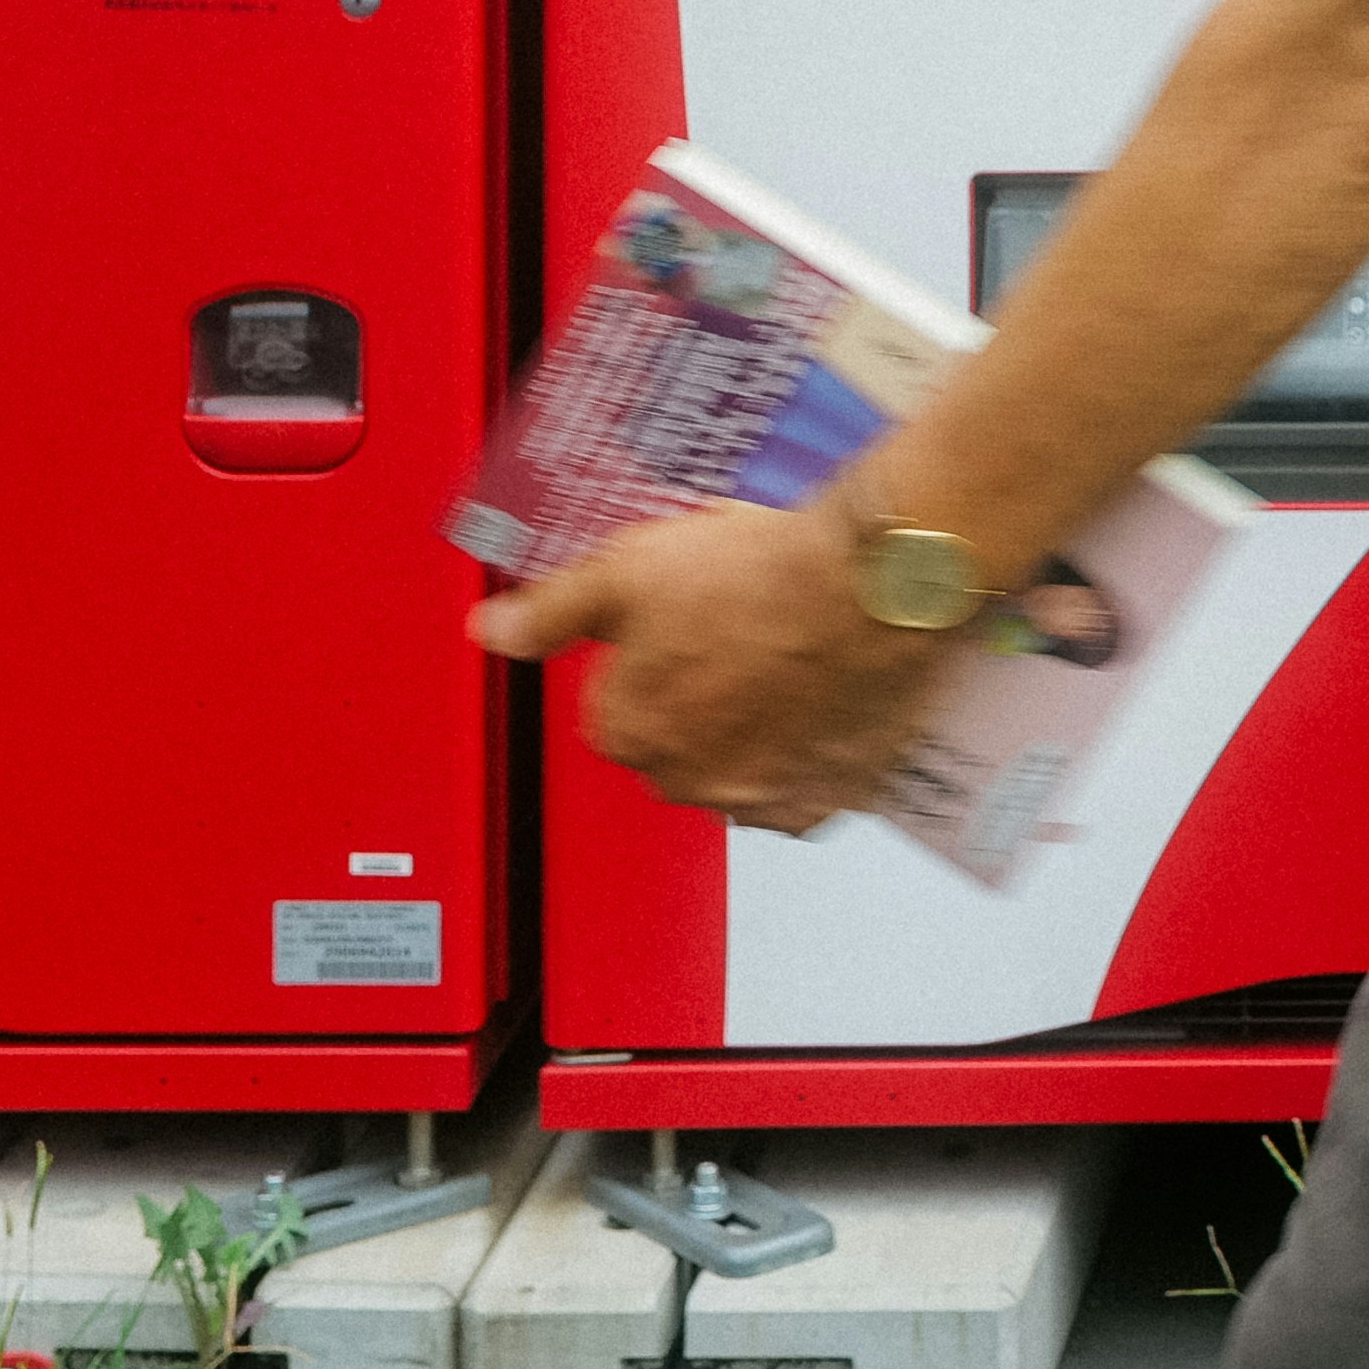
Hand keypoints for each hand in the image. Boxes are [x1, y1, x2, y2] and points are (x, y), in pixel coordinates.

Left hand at [470, 500, 946, 833]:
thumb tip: (491, 630)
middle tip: (736, 629)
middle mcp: (689, 780)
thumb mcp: (626, 569)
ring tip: (785, 656)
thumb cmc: (762, 574)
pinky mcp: (830, 798)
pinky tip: (822, 700)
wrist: (877, 584)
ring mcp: (762, 795)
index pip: (614, 707)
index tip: (679, 621)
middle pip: (677, 742)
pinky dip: (810, 756)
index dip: (646, 655)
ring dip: (753, 729)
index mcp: (630, 732)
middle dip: (699, 696)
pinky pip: (805, 789)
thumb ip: (551, 610)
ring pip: (741, 766)